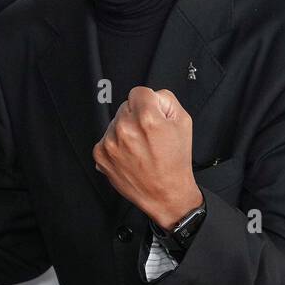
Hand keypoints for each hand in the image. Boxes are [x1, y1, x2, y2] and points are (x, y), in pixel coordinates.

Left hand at [93, 87, 202, 229]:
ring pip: (115, 122)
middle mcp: (125, 129)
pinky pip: (105, 138)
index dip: (149, 102)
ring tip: (140, 147)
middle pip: (125, 106)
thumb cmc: (174, 162)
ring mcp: (110, 142)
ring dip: (125, 130)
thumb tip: (152, 96)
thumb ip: (166, 100)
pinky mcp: (100, 154)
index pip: (138, 92)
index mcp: (146, 118)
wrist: (164, 192)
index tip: (152, 114)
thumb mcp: (183, 122)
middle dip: (136, 116)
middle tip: (149, 135)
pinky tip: (130, 154)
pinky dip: (116, 144)